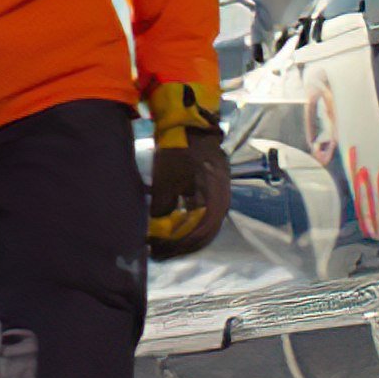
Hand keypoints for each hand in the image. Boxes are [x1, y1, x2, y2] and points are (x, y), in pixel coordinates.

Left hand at [146, 81, 228, 258]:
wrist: (191, 124)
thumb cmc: (178, 151)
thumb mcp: (166, 179)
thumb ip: (163, 206)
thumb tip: (156, 229)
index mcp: (214, 200)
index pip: (198, 235)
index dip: (176, 246)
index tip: (156, 251)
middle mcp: (221, 202)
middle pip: (204, 235)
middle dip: (181, 246)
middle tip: (159, 252)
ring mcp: (220, 195)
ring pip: (205, 227)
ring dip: (186, 238)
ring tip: (165, 243)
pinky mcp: (214, 190)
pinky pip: (205, 216)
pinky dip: (190, 225)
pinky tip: (176, 228)